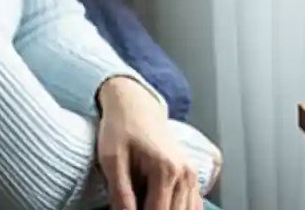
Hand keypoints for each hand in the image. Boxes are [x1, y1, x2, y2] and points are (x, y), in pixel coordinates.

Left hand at [96, 77, 202, 209]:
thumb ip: (120, 194)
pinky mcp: (191, 176)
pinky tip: (161, 204)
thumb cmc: (121, 129)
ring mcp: (192, 175)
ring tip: (144, 202)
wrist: (135, 106)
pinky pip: (193, 206)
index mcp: (167, 170)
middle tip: (132, 205)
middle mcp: (186, 174)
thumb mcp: (111, 161)